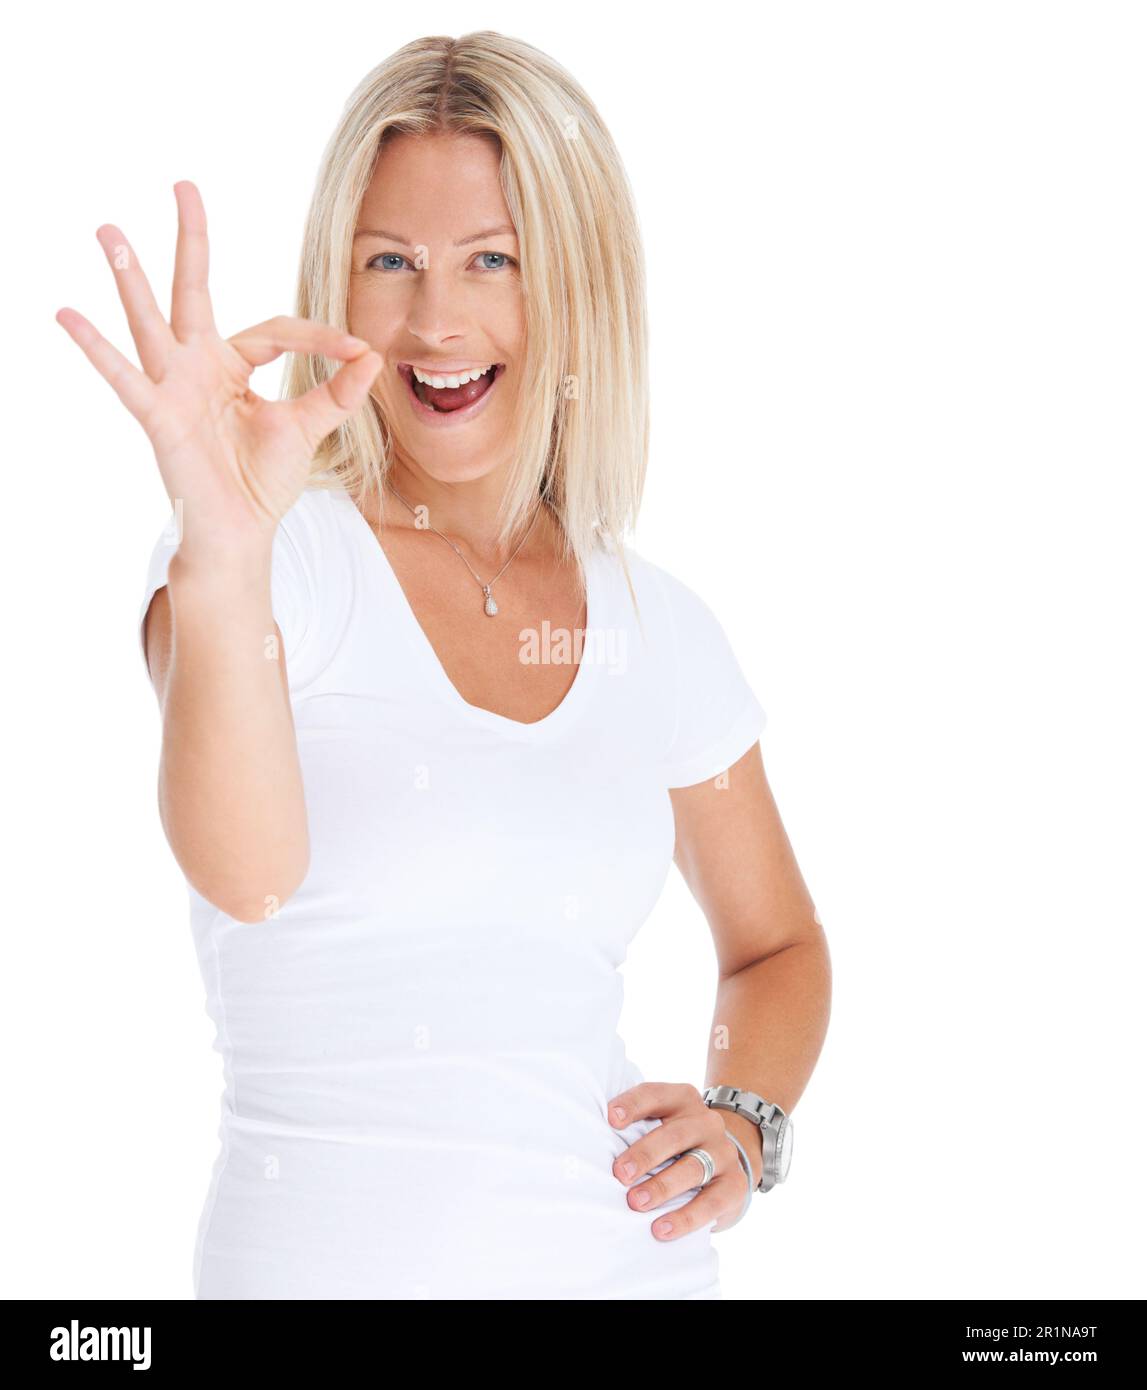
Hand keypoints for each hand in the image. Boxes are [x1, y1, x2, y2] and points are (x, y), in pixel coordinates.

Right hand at [56, 180, 380, 565]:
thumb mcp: (308, 428)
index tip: (355, 351)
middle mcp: (198, 366)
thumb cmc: (263, 481)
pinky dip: (95, 348)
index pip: (275, 331)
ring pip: (150, 320)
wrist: (241, 530)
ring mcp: (174, 386)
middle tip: (184, 185)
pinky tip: (68, 314)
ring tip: (109, 231)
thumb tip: (371, 355)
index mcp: (234, 366)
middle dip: (190, 240)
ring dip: (130, 277)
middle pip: (193, 290)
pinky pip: (124, 377)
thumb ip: (338, 393)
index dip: (317, 338)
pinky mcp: (157, 415)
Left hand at [607, 1082, 758, 1237]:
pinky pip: (711, 1203)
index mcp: (682, 1100)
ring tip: (635, 1203)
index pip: (656, 1095)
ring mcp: (723, 1153)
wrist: (727, 1162)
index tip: (610, 1119)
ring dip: (662, 1187)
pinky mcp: (734, 1185)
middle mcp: (706, 1122)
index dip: (633, 1104)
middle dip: (645, 1154)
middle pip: (675, 1135)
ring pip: (693, 1168)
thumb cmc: (677, 1145)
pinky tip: (661, 1229)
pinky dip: (685, 1218)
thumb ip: (636, 1128)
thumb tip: (591, 1148)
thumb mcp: (661, 1126)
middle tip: (620, 1173)